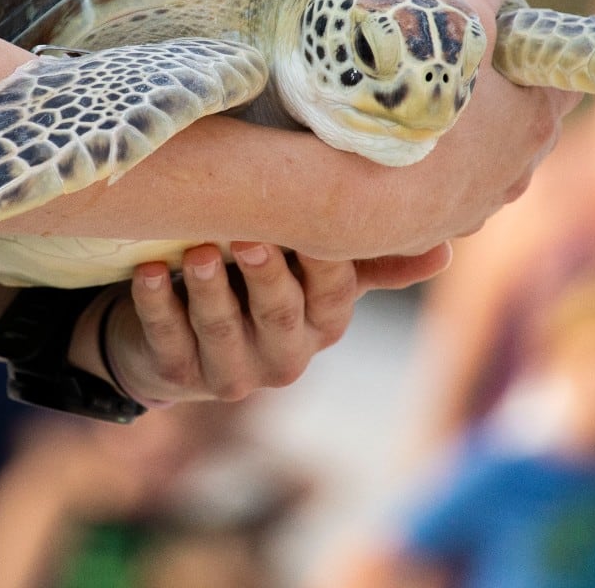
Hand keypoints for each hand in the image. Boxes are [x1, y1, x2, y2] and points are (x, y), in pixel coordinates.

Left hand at [90, 241, 452, 403]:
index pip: (333, 292)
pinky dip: (154, 307)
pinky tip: (145, 274)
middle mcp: (286, 356)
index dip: (320, 259)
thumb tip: (450, 250)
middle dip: (264, 276)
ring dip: (208, 292)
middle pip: (279, 315)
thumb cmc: (264, 282)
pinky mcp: (177, 379)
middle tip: (247, 235)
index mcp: (324, 324)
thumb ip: (368, 256)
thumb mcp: (317, 272)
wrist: (186, 333)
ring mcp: (231, 374)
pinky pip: (167, 344)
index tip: (307, 216)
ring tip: (195, 252)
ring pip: (221, 333)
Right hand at [290, 0, 580, 259]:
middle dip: (507, 100)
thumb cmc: (417, 110)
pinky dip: (440, 174)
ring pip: (491, 164)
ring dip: (472, 141)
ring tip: (431, 114)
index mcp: (535, 121)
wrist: (360, 195)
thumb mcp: (455, 30)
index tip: (520, 44)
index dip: (545, 62)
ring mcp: (483, 204)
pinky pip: (454, 192)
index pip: (567, 85)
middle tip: (468, 71)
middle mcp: (520, 170)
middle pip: (529, 126)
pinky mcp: (445, 229)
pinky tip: (408, 156)